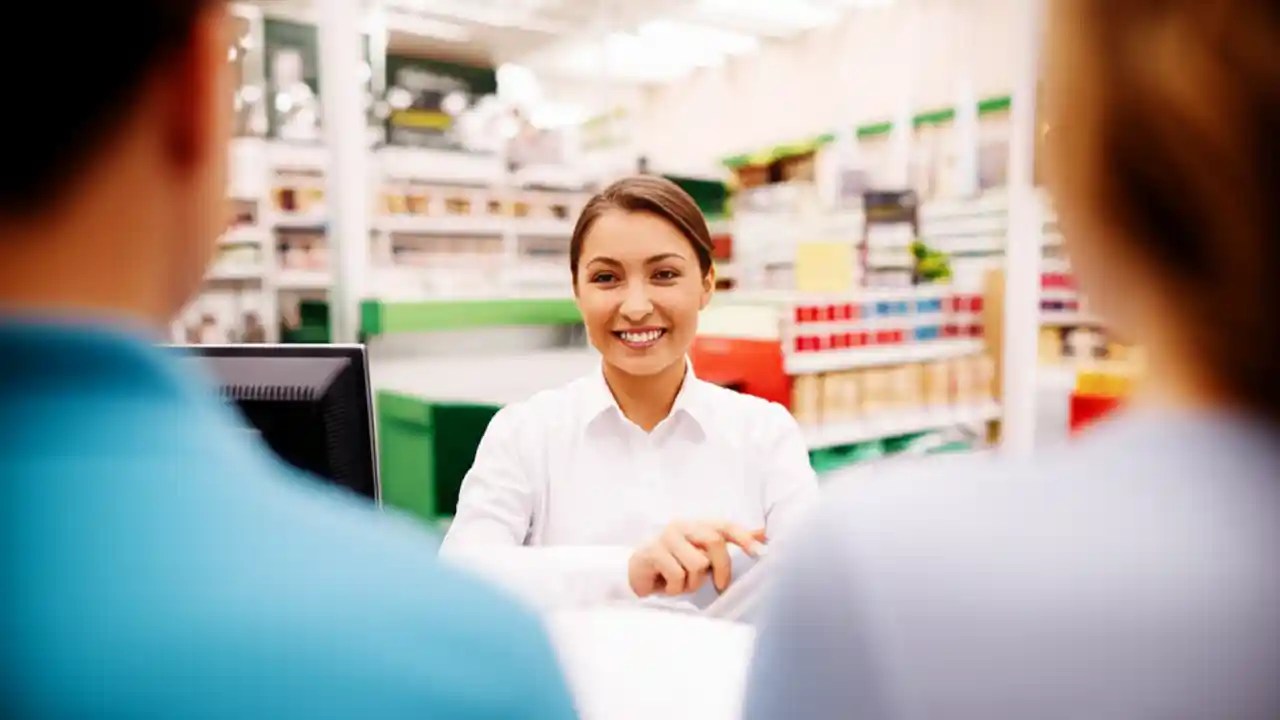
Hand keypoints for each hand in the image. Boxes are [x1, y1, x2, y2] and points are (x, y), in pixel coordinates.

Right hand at [628, 521, 766, 597]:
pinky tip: (666, 586)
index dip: (744, 537)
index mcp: (698, 525)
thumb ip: (729, 543)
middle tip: (720, 586)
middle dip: (722, 568)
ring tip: (681, 584)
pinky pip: (677, 575)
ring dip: (692, 583)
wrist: (639, 575)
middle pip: (714, 541)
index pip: (725, 526)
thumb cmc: (675, 565)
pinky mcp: (652, 551)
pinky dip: (675, 588)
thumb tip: (763, 533)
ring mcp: (666, 536)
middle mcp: (682, 525)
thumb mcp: (704, 555)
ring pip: (697, 563)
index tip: (761, 552)